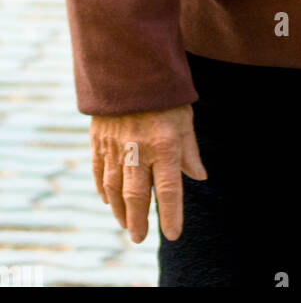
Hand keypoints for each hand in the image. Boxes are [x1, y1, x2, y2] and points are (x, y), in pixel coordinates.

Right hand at [90, 105, 206, 243]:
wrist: (130, 64)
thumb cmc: (164, 92)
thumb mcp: (184, 118)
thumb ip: (190, 151)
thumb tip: (199, 177)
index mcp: (165, 144)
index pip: (169, 189)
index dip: (171, 214)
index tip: (172, 234)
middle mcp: (139, 149)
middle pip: (137, 195)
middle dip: (139, 220)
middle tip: (139, 238)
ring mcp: (116, 145)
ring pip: (115, 188)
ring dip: (120, 210)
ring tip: (126, 224)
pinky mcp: (99, 139)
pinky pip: (99, 171)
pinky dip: (103, 189)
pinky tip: (108, 200)